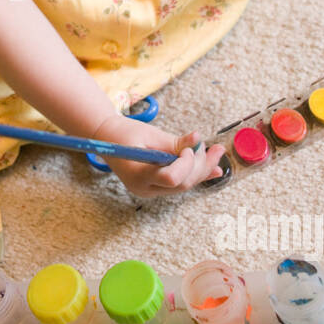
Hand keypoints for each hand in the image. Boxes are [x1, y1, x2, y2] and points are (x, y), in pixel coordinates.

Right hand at [93, 114, 225, 197]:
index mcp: (138, 175)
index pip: (171, 178)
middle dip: (202, 166)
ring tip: (217, 151)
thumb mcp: (149, 135)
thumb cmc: (124, 133)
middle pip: (183, 184)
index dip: (186, 164)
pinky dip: (196, 174)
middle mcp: (145, 188)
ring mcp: (151, 190)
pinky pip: (180, 183)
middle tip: (215, 147)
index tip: (189, 147)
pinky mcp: (156, 187)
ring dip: (203, 168)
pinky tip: (215, 169)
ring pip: (185, 185)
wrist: (106, 139)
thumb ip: (174, 142)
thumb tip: (198, 139)